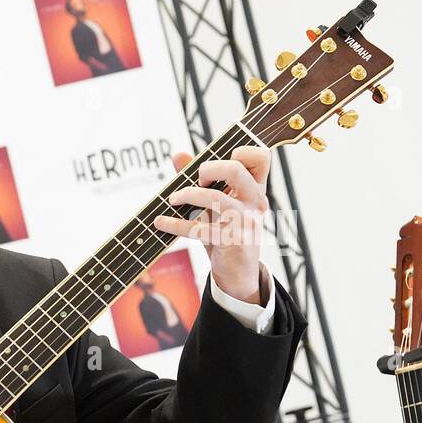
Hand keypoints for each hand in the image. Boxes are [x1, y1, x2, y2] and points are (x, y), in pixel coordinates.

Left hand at [154, 146, 269, 305]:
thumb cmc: (227, 230)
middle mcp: (255, 201)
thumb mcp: (217, 204)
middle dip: (208, 169)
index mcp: (255, 188)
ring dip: (188, 195)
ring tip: (173, 199)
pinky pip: (199, 228)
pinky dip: (175, 224)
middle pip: (235, 170)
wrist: (239, 271)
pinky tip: (161, 222)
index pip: (260, 157)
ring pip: (215, 198)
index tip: (218, 162)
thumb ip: (201, 179)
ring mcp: (245, 221)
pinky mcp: (232, 241)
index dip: (240, 152)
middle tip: (196, 179)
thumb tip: (177, 154)